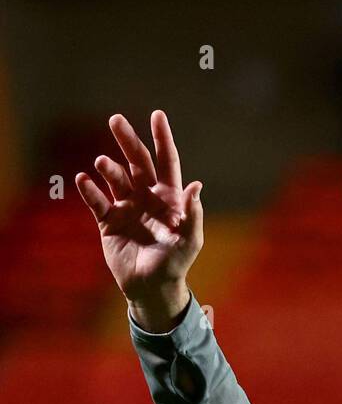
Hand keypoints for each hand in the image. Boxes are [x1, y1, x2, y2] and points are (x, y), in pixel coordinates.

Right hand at [75, 111, 202, 307]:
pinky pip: (97, 202)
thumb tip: (196, 185)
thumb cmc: (176, 263)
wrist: (152, 288)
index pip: (166, 162)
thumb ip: (192, 214)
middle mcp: (146, 196)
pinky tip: (83, 179)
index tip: (157, 115)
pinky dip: (90, 191)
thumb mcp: (190, 241)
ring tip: (103, 162)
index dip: (162, 139)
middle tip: (116, 120)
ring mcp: (126, 206)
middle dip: (128, 141)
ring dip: (110, 168)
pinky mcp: (108, 221)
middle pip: (137, 162)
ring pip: (116, 179)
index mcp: (169, 197)